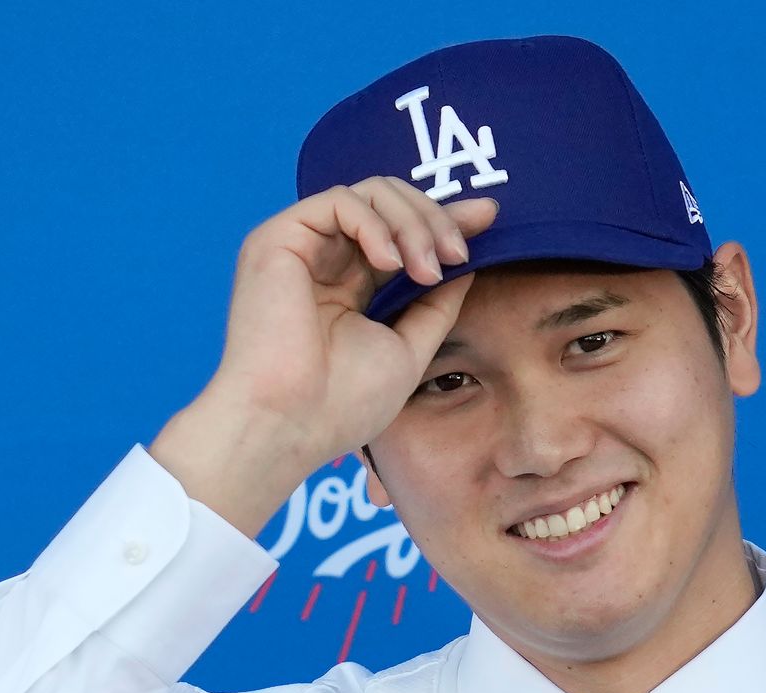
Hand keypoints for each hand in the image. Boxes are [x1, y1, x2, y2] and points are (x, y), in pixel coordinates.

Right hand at [150, 177, 498, 535]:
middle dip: (435, 219)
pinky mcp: (277, 239)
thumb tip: (467, 262)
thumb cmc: (342, 404)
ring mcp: (301, 248)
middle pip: (390, 204)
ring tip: (427, 269)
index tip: (488, 217)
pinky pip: (340, 200)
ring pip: (371, 194)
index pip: (400, 236)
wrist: (290, 424)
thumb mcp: (409, 348)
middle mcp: (324, 262)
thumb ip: (436, 305)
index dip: (444, 219)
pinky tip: (391, 263)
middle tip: (457, 255)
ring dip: (413, 223)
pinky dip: (377, 224)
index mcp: (349, 289)